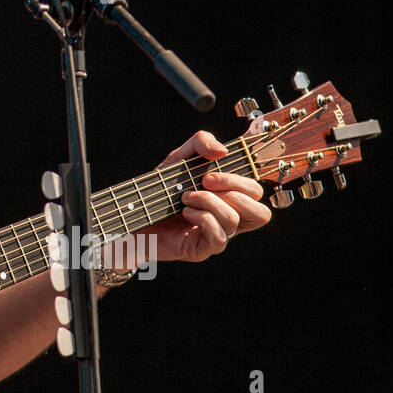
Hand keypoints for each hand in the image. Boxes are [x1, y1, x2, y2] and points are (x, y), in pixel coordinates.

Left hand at [139, 131, 270, 263]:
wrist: (133, 212)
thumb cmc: (160, 187)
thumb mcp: (179, 157)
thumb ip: (201, 142)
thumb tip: (222, 151)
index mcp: (230, 199)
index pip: (256, 194)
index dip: (240, 181)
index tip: (209, 174)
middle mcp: (228, 220)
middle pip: (260, 212)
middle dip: (232, 188)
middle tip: (203, 181)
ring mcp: (217, 236)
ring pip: (233, 220)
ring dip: (207, 201)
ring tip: (185, 197)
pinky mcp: (202, 250)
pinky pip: (218, 237)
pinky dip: (201, 218)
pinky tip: (185, 212)